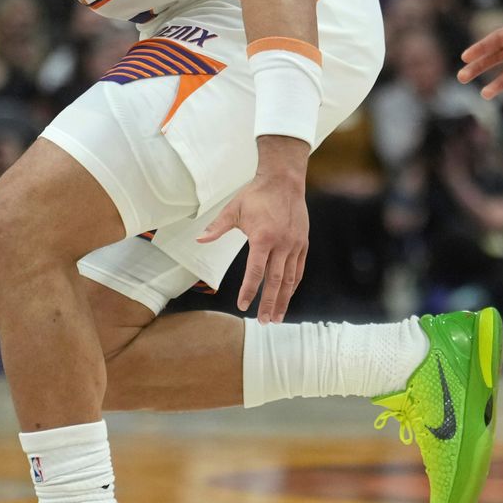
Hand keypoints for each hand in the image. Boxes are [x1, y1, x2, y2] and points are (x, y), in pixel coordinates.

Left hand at [199, 156, 308, 322]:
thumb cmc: (257, 195)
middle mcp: (282, 244)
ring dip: (284, 299)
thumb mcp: (234, 209)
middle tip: (265, 322)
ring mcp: (295, 244)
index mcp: (263, 237)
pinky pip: (299, 269)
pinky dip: (293, 285)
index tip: (243, 306)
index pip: (255, 271)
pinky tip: (288, 295)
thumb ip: (217, 228)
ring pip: (290, 278)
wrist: (284, 180)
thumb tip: (199, 240)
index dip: (249, 290)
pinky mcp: (303, 243)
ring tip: (278, 317)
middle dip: (270, 303)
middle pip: (275, 281)